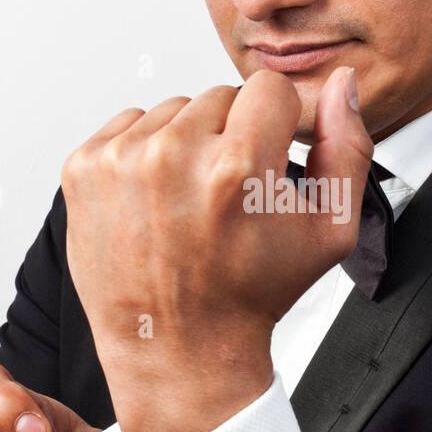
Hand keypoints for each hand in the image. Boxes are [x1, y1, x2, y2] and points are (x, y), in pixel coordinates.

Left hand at [60, 65, 372, 431]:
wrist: (178, 347)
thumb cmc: (252, 293)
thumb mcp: (329, 231)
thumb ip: (347, 148)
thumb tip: (340, 84)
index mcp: (236, 168)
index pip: (268, 89)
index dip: (276, 127)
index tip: (266, 165)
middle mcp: (172, 157)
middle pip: (219, 96)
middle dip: (231, 136)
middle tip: (226, 196)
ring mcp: (120, 161)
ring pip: (173, 110)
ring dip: (187, 144)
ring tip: (190, 202)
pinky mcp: (84, 168)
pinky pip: (129, 124)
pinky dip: (145, 153)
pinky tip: (157, 201)